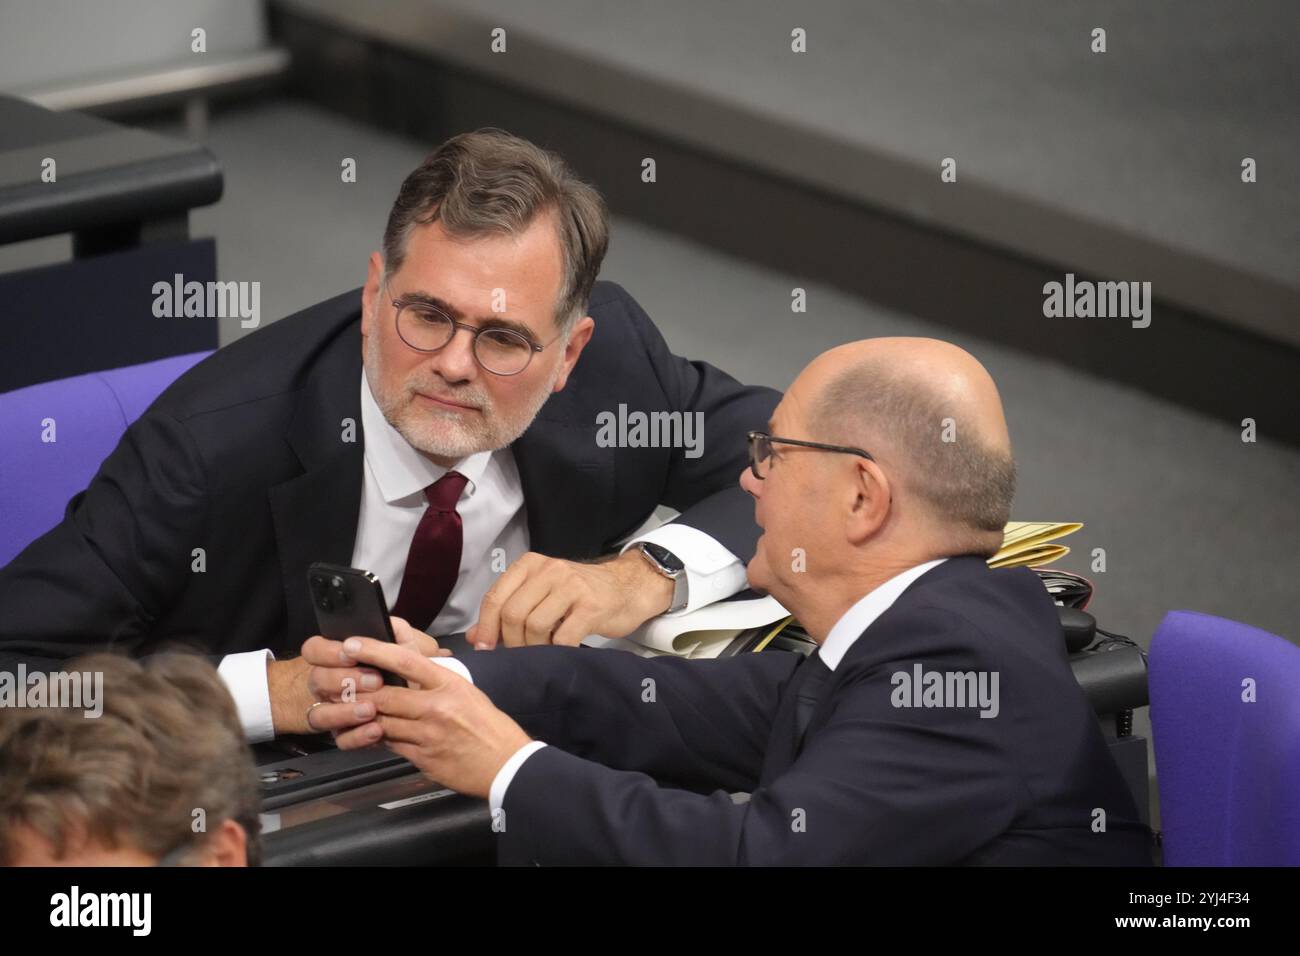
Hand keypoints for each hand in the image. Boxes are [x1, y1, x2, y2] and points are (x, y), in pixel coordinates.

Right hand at [284, 617, 450, 736]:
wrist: (408, 703)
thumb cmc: (395, 669)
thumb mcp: (398, 646)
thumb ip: (394, 631)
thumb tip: (391, 623)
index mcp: (333, 658)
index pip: (313, 649)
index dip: (328, 652)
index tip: (350, 652)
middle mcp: (326, 684)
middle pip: (318, 680)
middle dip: (345, 680)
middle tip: (375, 680)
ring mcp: (331, 710)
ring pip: (321, 714)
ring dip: (346, 711)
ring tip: (371, 709)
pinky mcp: (342, 734)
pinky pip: (341, 739)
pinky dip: (358, 736)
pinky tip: (376, 730)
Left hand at [331, 636, 531, 798]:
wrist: (507, 763)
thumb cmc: (489, 726)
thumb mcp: (466, 692)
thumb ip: (435, 682)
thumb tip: (404, 673)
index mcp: (449, 684)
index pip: (404, 661)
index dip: (373, 650)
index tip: (352, 644)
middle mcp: (437, 707)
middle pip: (384, 694)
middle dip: (357, 689)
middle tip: (339, 682)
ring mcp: (429, 734)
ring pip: (381, 722)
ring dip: (362, 716)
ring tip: (348, 708)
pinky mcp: (423, 758)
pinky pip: (390, 745)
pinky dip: (377, 738)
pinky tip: (370, 733)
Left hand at [466, 550, 673, 648]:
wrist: (628, 587)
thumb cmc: (580, 595)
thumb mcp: (541, 596)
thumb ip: (508, 612)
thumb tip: (475, 637)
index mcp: (530, 565)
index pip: (495, 597)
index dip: (486, 627)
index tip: (485, 649)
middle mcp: (549, 570)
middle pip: (512, 614)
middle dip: (511, 642)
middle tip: (520, 654)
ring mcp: (571, 586)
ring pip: (534, 626)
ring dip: (534, 648)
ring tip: (543, 651)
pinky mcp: (591, 606)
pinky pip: (562, 637)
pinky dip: (556, 651)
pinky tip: (561, 651)